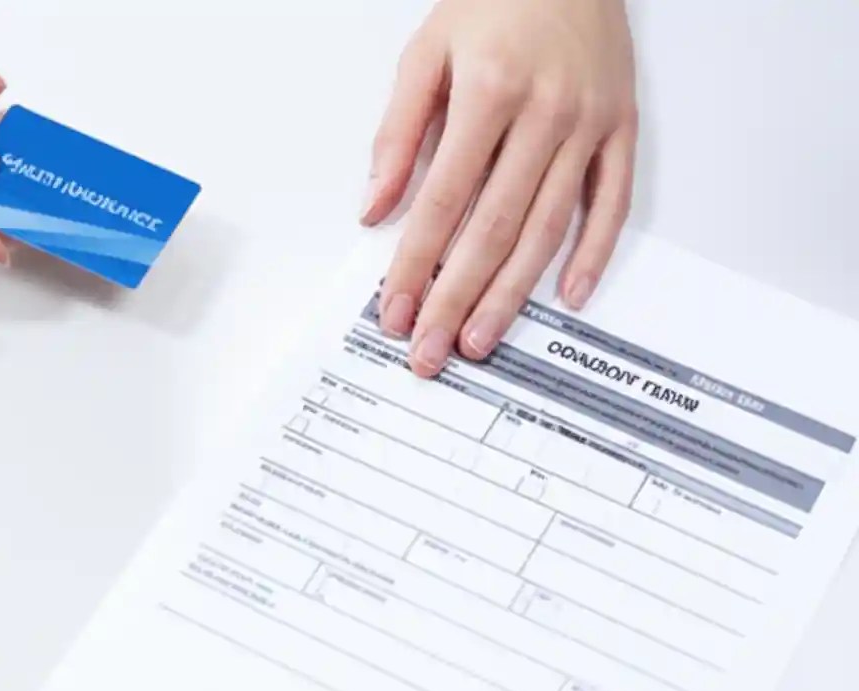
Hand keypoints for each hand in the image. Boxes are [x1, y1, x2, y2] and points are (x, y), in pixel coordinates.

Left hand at [362, 0, 636, 376]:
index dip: (415, 263)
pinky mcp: (621, 129)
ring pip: (547, 227)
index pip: (442, 201)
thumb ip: (397, 133)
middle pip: (493, 228)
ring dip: (512, 292)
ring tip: (480, 337)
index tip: (394, 309)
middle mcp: (545, 114)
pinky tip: (569, 295)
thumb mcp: (425, 53)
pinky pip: (610, 203)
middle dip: (455, 297)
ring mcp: (589, 126)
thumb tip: (375, 206)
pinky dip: (593, 253)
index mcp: (489, 93)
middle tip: (430, 349)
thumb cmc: (495, 1)